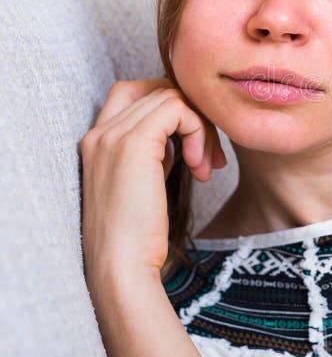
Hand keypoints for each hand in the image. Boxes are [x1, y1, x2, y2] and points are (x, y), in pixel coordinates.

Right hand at [79, 78, 225, 280]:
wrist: (121, 267)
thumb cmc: (138, 235)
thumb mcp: (146, 181)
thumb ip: (157, 151)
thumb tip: (186, 130)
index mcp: (97, 140)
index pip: (136, 92)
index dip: (173, 109)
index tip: (193, 148)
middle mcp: (99, 132)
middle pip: (158, 89)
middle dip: (194, 116)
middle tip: (209, 157)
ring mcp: (112, 134)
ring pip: (172, 96)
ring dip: (202, 128)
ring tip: (206, 167)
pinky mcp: (133, 143)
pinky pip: (179, 108)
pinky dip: (199, 131)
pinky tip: (200, 167)